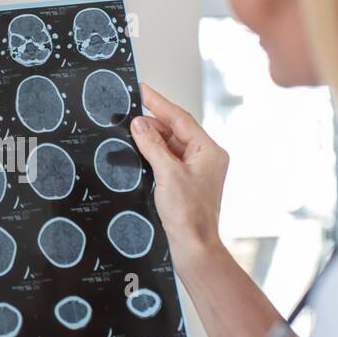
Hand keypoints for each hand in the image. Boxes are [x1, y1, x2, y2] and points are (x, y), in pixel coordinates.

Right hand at [129, 82, 228, 258]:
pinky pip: (167, 160)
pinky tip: (137, 152)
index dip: (159, 103)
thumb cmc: (189, 215)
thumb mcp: (167, 174)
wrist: (194, 247)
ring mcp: (196, 171)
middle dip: (152, 123)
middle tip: (128, 113)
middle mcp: (206, 158)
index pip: (181, 118)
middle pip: (175, 131)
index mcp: (209, 151)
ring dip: (150, 140)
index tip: (143, 89)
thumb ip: (152, 145)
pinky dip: (152, 155)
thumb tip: (139, 124)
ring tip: (129, 131)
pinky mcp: (185, 184)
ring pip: (170, 146)